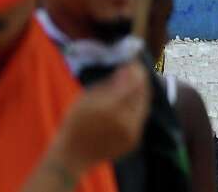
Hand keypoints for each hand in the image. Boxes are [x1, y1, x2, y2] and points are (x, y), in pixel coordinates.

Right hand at [49, 61, 149, 176]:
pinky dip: (136, 107)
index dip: (136, 70)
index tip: (133, 62)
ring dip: (140, 93)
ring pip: (144, 106)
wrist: (72, 155)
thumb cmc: (75, 123)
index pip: (134, 82)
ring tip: (132, 84)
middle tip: (135, 71)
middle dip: (140, 79)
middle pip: (142, 93)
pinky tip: (128, 102)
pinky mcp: (133, 141)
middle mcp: (125, 121)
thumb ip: (109, 84)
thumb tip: (127, 69)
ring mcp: (131, 134)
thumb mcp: (86, 98)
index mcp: (111, 108)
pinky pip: (140, 118)